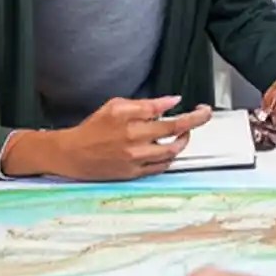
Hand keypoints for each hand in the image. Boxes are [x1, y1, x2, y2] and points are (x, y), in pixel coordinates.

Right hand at [40, 97, 212, 180]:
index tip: (198, 107)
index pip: (168, 115)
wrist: (73, 154)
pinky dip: (170, 157)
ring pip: (171, 152)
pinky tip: (170, 148)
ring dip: (183, 142)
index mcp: (130, 122)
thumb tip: (171, 102)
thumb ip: (146, 105)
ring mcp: (136, 160)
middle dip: (194, 123)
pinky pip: (161, 167)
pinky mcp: (134, 173)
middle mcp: (135, 142)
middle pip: (175, 133)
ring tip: (185, 133)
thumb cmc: (93, 128)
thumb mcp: (116, 106)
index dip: (189, 112)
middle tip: (202, 116)